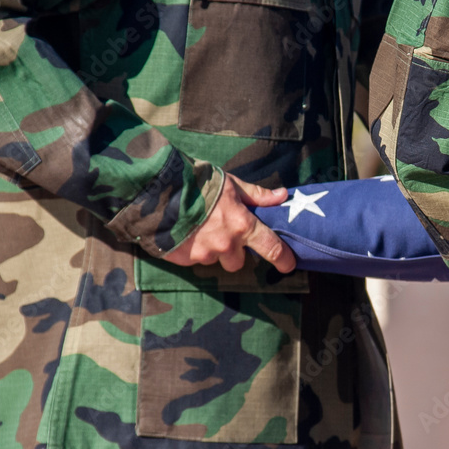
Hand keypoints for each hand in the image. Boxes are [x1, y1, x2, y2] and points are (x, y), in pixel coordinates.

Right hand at [165, 173, 296, 273]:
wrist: (158, 190)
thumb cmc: (199, 183)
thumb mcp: (232, 184)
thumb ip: (257, 196)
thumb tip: (282, 196)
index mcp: (242, 226)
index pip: (271, 248)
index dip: (284, 259)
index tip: (289, 265)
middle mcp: (226, 244)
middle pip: (238, 262)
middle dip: (234, 252)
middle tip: (223, 233)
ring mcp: (204, 254)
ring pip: (215, 261)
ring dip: (213, 251)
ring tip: (200, 230)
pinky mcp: (184, 259)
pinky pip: (195, 260)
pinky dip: (193, 250)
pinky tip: (186, 233)